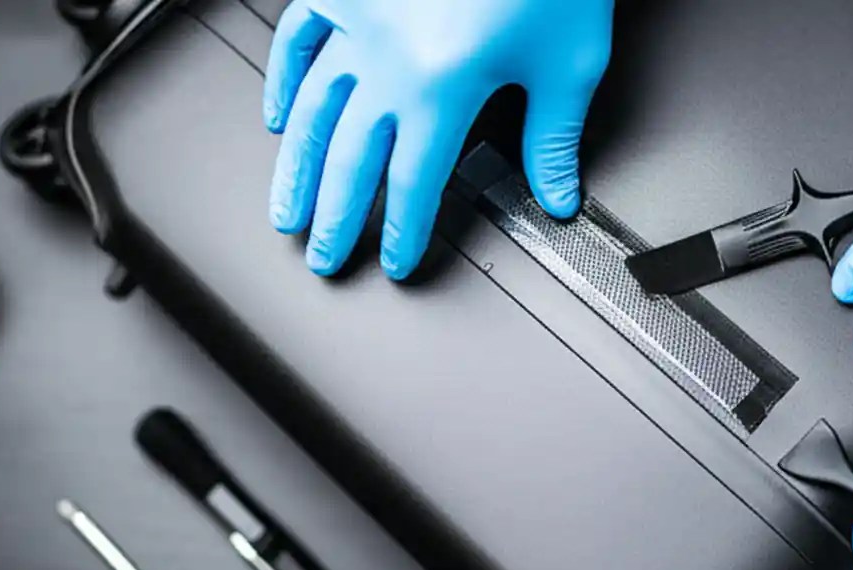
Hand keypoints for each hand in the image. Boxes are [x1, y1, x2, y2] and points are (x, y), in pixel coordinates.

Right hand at [264, 0, 613, 278]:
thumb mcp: (570, 60)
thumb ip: (554, 138)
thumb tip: (555, 197)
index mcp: (442, 85)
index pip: (413, 183)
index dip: (402, 231)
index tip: (396, 262)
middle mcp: (388, 58)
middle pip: (352, 159)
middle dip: (336, 219)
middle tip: (324, 259)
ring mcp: (360, 19)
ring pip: (314, 110)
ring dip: (298, 168)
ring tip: (286, 212)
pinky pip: (300, 37)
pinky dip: (287, 79)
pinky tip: (282, 115)